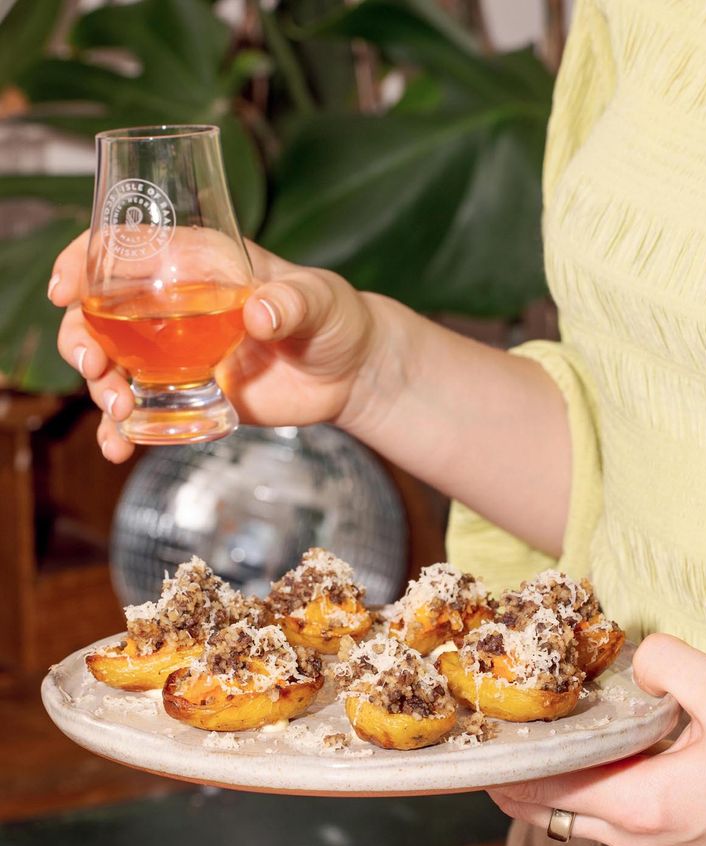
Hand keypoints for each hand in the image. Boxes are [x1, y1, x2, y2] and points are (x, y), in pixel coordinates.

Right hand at [50, 233, 381, 462]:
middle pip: (101, 313)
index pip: (126, 249)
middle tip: (95, 365)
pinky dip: (123, 431)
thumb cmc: (335, 319)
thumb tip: (260, 312)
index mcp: (199, 264)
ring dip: (99, 386)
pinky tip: (118, 448)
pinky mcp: (191, 395)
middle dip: (80, 337)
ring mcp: (178, 354)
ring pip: (113, 364)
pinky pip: (144, 412)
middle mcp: (176, 307)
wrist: (352, 373)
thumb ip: (292, 303)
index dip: (83, 261)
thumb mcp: (319, 300)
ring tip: (118, 408)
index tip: (65, 289)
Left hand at [488, 633, 705, 845]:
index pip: (535, 789)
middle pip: (539, 806)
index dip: (496, 760)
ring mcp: (649, 840)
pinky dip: (571, 780)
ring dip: (537, 775)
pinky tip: (576, 740)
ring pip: (567, 811)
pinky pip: (596, 808)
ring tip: (519, 725)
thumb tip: (637, 659)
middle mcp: (634, 834)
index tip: (470, 725)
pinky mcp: (665, 831)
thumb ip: (669, 664)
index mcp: (638, 804)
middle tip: (483, 718)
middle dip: (507, 767)